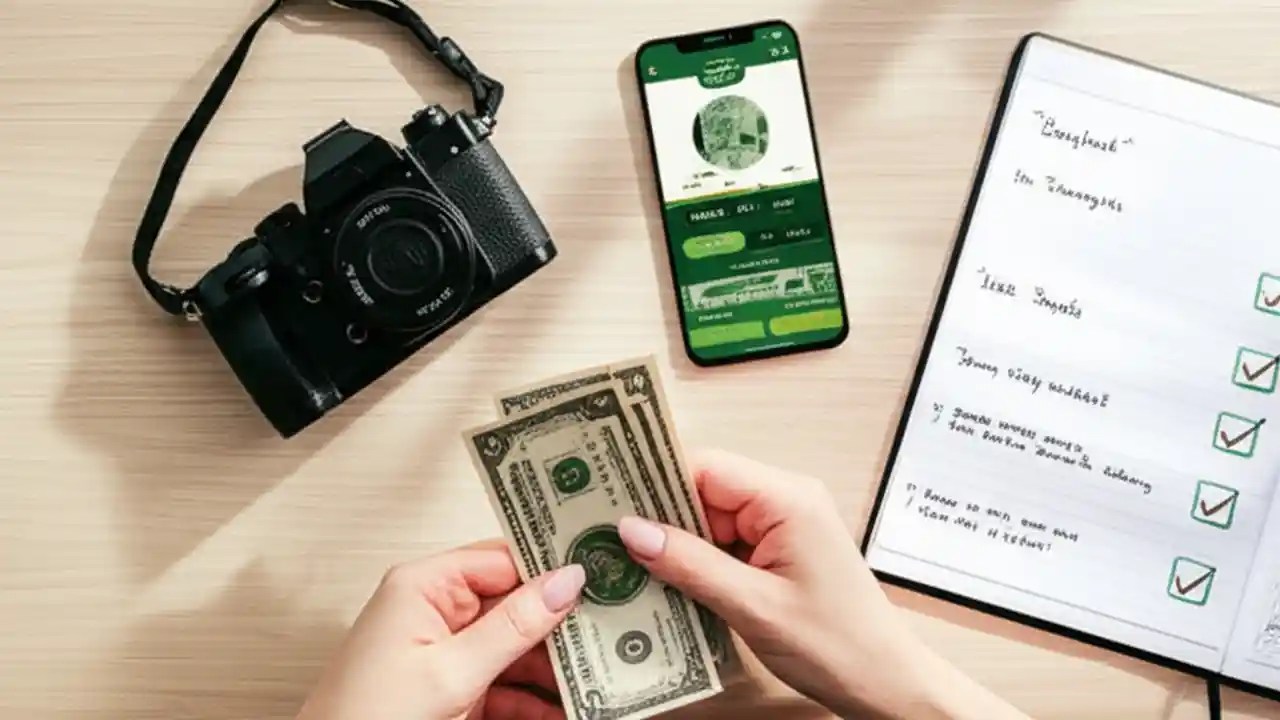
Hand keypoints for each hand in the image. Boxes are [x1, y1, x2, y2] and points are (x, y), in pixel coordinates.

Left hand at [297, 541, 584, 719]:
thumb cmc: (363, 719)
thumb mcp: (451, 672)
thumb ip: (513, 626)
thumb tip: (565, 580)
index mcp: (424, 586)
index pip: (504, 557)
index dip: (554, 565)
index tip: (602, 571)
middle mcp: (434, 610)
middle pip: (517, 604)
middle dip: (562, 625)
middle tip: (614, 631)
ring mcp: (445, 653)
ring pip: (517, 648)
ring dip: (556, 668)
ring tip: (601, 675)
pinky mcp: (452, 690)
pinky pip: (505, 684)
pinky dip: (534, 699)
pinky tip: (568, 707)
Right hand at [616, 450, 1027, 719]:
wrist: (885, 683)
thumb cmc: (835, 644)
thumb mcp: (753, 606)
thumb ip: (690, 563)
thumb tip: (631, 529)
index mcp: (787, 497)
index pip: (705, 465)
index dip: (654, 477)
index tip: (606, 493)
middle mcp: (784, 499)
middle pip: (701, 489)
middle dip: (656, 513)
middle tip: (601, 533)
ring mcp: (781, 524)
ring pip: (706, 518)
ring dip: (671, 543)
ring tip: (620, 561)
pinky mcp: (776, 550)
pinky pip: (722, 543)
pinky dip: (693, 561)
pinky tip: (660, 580)